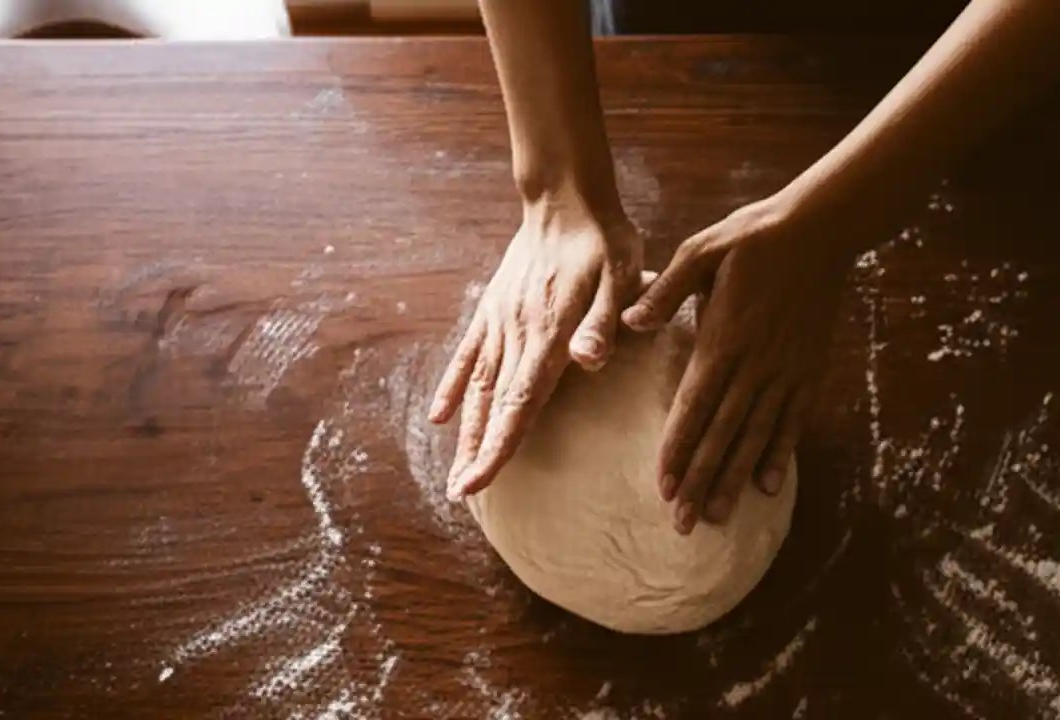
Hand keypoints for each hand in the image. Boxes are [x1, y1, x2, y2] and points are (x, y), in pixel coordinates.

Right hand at [430, 200, 642, 499]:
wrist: (567, 198)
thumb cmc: (604, 241)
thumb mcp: (620, 274)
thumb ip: (605, 320)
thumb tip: (590, 361)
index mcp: (548, 332)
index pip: (520, 401)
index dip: (499, 445)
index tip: (477, 482)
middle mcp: (516, 332)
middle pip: (494, 404)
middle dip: (478, 452)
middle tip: (460, 495)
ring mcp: (499, 322)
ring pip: (478, 387)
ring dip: (466, 431)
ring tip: (454, 471)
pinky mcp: (493, 310)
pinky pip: (468, 355)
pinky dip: (453, 387)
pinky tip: (440, 416)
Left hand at [622, 196, 852, 534]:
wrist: (821, 229)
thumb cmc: (752, 238)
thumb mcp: (701, 251)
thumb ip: (666, 291)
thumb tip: (630, 322)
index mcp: (722, 338)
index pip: (694, 406)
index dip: (679, 449)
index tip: (664, 487)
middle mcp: (754, 364)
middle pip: (723, 433)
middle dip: (702, 481)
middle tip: (683, 523)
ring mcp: (785, 370)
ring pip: (756, 436)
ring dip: (736, 478)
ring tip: (719, 516)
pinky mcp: (808, 369)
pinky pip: (793, 420)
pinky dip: (780, 454)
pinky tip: (768, 487)